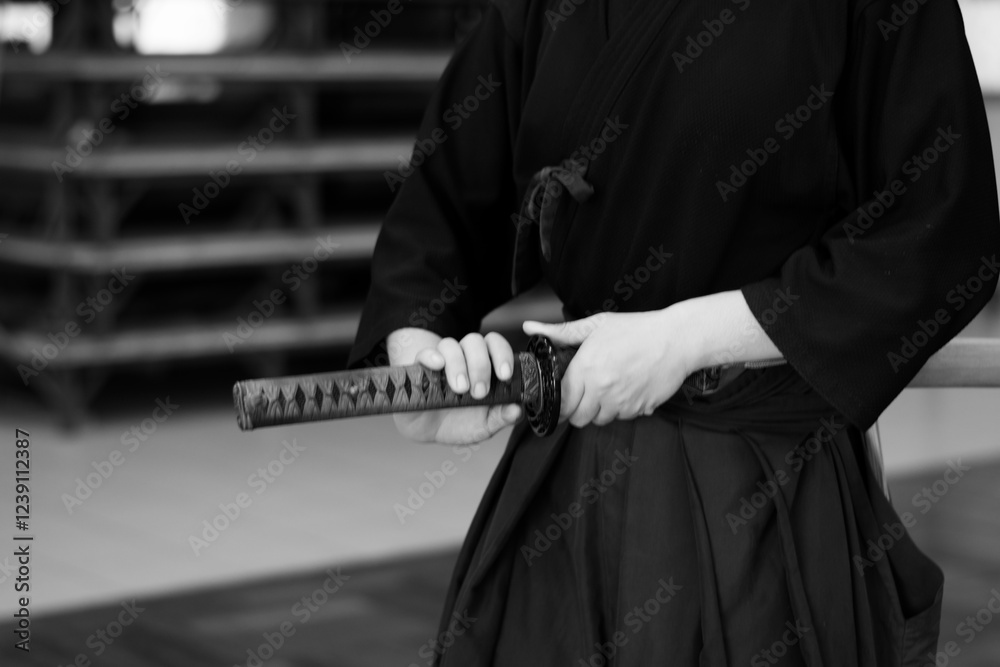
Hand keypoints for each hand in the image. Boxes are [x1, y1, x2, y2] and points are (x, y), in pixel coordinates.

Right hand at [388, 329, 521, 444]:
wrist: (427, 432)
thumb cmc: (459, 424)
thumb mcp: (483, 427)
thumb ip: (501, 418)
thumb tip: (517, 411)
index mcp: (484, 368)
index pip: (496, 345)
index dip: (503, 354)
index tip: (505, 375)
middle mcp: (464, 359)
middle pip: (475, 341)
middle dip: (480, 365)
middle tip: (479, 392)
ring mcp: (441, 361)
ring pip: (450, 345)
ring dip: (458, 364)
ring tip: (460, 389)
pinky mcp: (419, 368)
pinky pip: (424, 353)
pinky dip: (432, 357)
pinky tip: (438, 366)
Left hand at [523, 310, 695, 427]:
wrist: (677, 340)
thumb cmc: (637, 329)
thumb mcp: (596, 325)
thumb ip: (561, 332)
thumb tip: (530, 328)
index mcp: (587, 368)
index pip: (563, 402)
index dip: (561, 402)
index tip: (564, 396)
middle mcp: (602, 389)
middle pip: (578, 418)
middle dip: (578, 409)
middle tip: (585, 393)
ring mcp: (622, 402)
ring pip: (599, 420)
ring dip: (599, 410)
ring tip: (607, 389)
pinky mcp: (640, 409)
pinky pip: (622, 417)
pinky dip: (621, 409)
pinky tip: (626, 390)